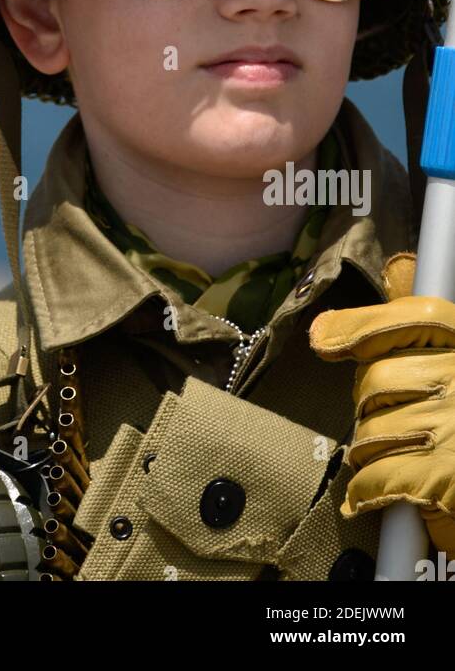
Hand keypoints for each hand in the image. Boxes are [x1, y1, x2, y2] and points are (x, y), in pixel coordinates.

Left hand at [308, 253, 454, 559]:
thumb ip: (417, 319)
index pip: (415, 316)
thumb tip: (389, 274)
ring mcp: (450, 428)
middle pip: (377, 379)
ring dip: (371, 449)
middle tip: (389, 417)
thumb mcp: (452, 355)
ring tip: (397, 455)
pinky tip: (370, 491)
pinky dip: (365, 488)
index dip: (360, 327)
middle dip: (369, 403)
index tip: (324, 340)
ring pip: (371, 429)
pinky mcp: (440, 479)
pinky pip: (374, 477)